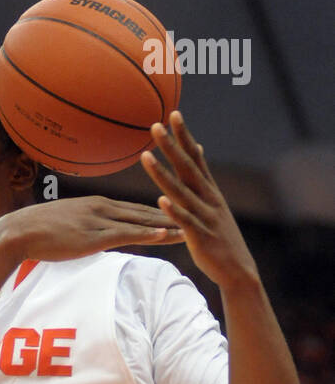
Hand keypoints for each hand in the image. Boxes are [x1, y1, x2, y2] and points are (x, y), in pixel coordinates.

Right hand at [1, 195, 182, 264]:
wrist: (18, 232)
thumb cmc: (35, 232)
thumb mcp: (65, 227)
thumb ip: (82, 230)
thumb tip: (89, 238)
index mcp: (96, 206)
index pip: (133, 208)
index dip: (157, 207)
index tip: (177, 207)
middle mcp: (102, 209)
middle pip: (144, 211)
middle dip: (171, 213)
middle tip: (195, 214)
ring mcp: (99, 221)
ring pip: (140, 222)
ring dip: (167, 224)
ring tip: (190, 228)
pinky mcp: (93, 236)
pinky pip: (126, 234)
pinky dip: (147, 233)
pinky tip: (165, 233)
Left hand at [141, 112, 258, 289]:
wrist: (238, 270)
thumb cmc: (221, 238)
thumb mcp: (214, 204)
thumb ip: (203, 178)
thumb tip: (197, 149)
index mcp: (210, 191)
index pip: (195, 158)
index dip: (184, 136)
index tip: (173, 113)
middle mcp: (208, 199)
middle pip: (187, 168)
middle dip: (171, 146)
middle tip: (154, 125)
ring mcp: (205, 217)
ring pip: (181, 192)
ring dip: (162, 174)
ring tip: (145, 157)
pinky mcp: (200, 237)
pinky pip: (185, 221)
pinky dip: (174, 210)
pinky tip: (162, 200)